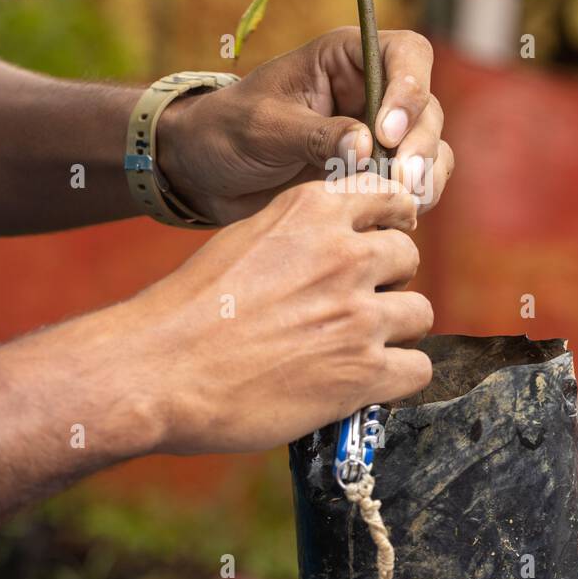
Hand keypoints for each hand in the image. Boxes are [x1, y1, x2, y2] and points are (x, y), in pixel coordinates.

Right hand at [91, 175, 433, 454]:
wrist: (157, 369)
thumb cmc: (189, 309)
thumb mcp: (246, 238)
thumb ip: (300, 232)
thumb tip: (338, 239)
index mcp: (313, 211)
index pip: (389, 197)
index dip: (387, 224)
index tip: (379, 243)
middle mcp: (345, 254)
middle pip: (408, 257)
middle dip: (388, 281)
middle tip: (354, 306)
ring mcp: (358, 314)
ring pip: (420, 311)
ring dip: (394, 331)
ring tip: (357, 347)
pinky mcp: (362, 371)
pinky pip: (416, 368)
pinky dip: (396, 377)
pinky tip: (367, 381)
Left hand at [156, 28, 453, 223]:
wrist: (209, 174)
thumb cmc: (228, 131)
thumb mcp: (264, 127)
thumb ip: (314, 134)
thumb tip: (367, 147)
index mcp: (346, 59)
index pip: (406, 53)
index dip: (409, 88)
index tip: (386, 132)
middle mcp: (373, 91)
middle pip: (426, 107)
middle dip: (419, 144)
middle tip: (402, 181)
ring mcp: (380, 135)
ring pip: (430, 147)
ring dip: (425, 175)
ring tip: (405, 203)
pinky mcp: (377, 174)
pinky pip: (416, 183)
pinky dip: (415, 199)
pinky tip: (397, 217)